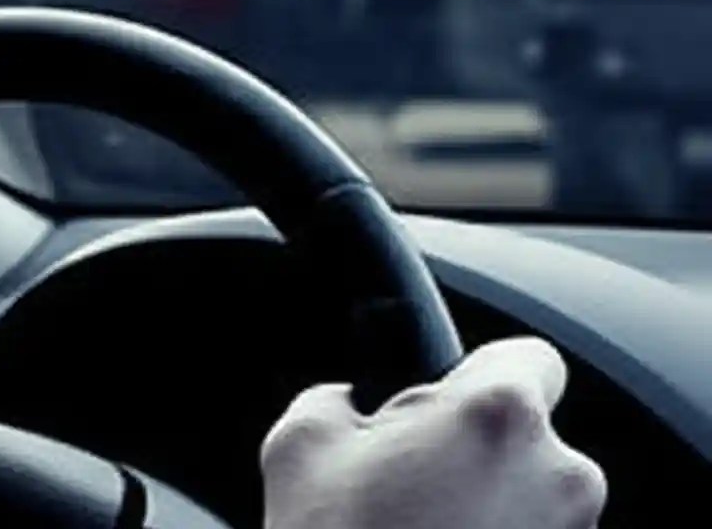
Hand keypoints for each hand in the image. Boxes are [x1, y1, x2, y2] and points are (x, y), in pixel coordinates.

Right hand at [261, 337, 606, 528]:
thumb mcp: (298, 445)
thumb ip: (337, 396)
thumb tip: (352, 402)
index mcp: (496, 415)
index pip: (526, 353)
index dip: (475, 372)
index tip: (442, 402)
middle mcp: (558, 475)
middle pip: (529, 433)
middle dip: (474, 449)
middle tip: (409, 481)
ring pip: (533, 494)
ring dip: (488, 503)